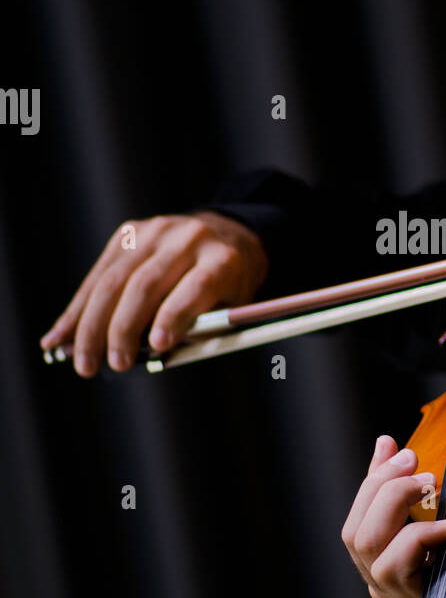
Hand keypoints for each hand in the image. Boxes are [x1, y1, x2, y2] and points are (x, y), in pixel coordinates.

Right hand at [40, 210, 268, 376]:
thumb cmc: (229, 283)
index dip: (174, 316)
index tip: (157, 347)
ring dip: (91, 325)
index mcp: (222, 259)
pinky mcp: (130, 232)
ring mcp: (155, 231)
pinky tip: (62, 336)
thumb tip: (147, 354)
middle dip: (121, 329)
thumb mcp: (231, 307)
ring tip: (83, 361)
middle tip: (111, 366)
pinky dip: (79, 308)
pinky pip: (99, 273)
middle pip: (145, 284)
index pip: (196, 286)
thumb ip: (197, 328)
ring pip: (114, 279)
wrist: (227, 233)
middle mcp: (187, 239)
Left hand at [342, 435, 445, 597]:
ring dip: (377, 486)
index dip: (415, 536)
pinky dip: (373, 482)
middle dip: (391, 498)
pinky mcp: (387, 552)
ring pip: (356, 532)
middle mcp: (402, 597)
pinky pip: (363, 518)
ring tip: (408, 458)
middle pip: (367, 546)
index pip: (394, 571)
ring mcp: (389, 577)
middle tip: (427, 474)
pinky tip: (387, 451)